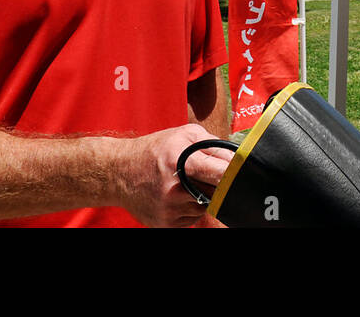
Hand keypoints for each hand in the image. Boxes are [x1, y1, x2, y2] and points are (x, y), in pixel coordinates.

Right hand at [112, 123, 234, 227]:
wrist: (119, 173)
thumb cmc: (154, 150)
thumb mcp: (184, 135)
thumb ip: (213, 145)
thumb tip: (236, 158)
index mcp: (180, 162)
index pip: (219, 172)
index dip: (233, 173)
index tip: (240, 172)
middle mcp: (174, 189)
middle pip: (215, 192)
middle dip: (217, 183)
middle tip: (206, 173)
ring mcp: (169, 210)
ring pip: (206, 206)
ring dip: (203, 196)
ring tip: (186, 183)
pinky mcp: (166, 224)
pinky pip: (193, 218)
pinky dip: (191, 208)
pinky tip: (177, 196)